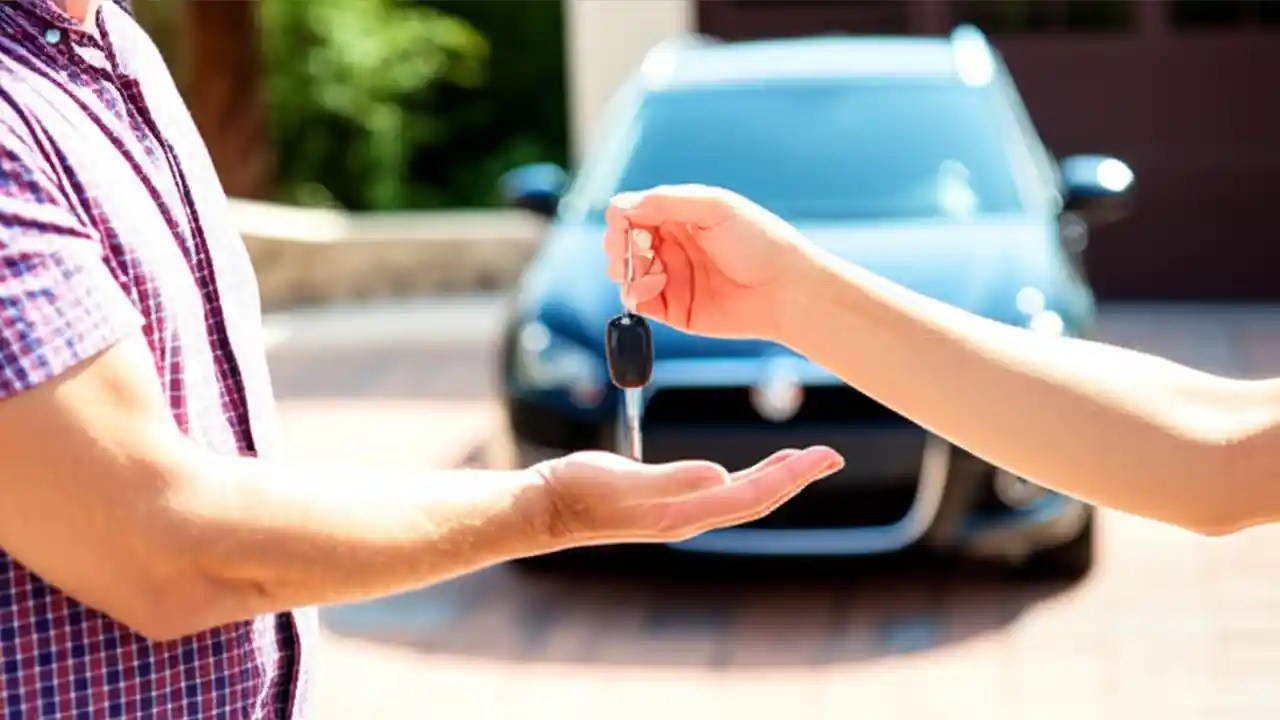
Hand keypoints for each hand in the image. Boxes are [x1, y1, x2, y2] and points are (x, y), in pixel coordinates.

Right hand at [532, 446, 842, 546]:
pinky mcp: (667, 504)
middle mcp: (690, 517)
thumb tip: (720, 474)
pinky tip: (749, 469)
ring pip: (742, 497)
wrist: (546, 509)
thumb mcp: (623, 480)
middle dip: (796, 476)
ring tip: (801, 460)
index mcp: (686, 511)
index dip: (793, 476)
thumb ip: (671, 480)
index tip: (826, 457)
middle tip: (831, 456)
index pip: (754, 494)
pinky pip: (722, 493)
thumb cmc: (579, 490)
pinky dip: (747, 478)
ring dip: (775, 478)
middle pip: (757, 498)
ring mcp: (679, 513)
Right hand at [603, 184, 820, 340]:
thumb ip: (665, 202)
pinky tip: (654, 285)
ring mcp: (672, 277)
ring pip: (626, 273)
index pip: (634, 213)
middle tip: (623, 250)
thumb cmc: (759, 241)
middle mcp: (673, 245)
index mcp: (681, 216)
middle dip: (617, 245)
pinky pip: (640, 302)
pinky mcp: (675, 309)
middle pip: (624, 243)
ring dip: (625, 269)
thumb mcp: (714, 208)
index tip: (622, 225)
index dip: (621, 218)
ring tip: (645, 270)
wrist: (786, 290)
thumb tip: (618, 206)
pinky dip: (637, 293)